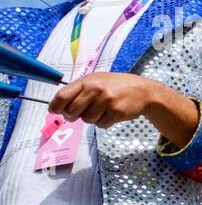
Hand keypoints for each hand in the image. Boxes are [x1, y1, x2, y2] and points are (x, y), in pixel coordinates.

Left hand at [47, 73, 162, 128]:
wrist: (143, 90)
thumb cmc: (117, 86)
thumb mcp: (97, 80)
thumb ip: (79, 90)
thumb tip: (59, 105)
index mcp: (87, 81)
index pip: (62, 96)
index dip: (55, 106)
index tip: (55, 111)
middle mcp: (95, 90)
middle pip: (71, 111)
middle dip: (72, 116)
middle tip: (80, 113)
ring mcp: (106, 101)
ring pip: (86, 120)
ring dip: (92, 118)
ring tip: (102, 110)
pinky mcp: (116, 112)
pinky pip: (101, 125)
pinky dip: (104, 122)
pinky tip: (111, 113)